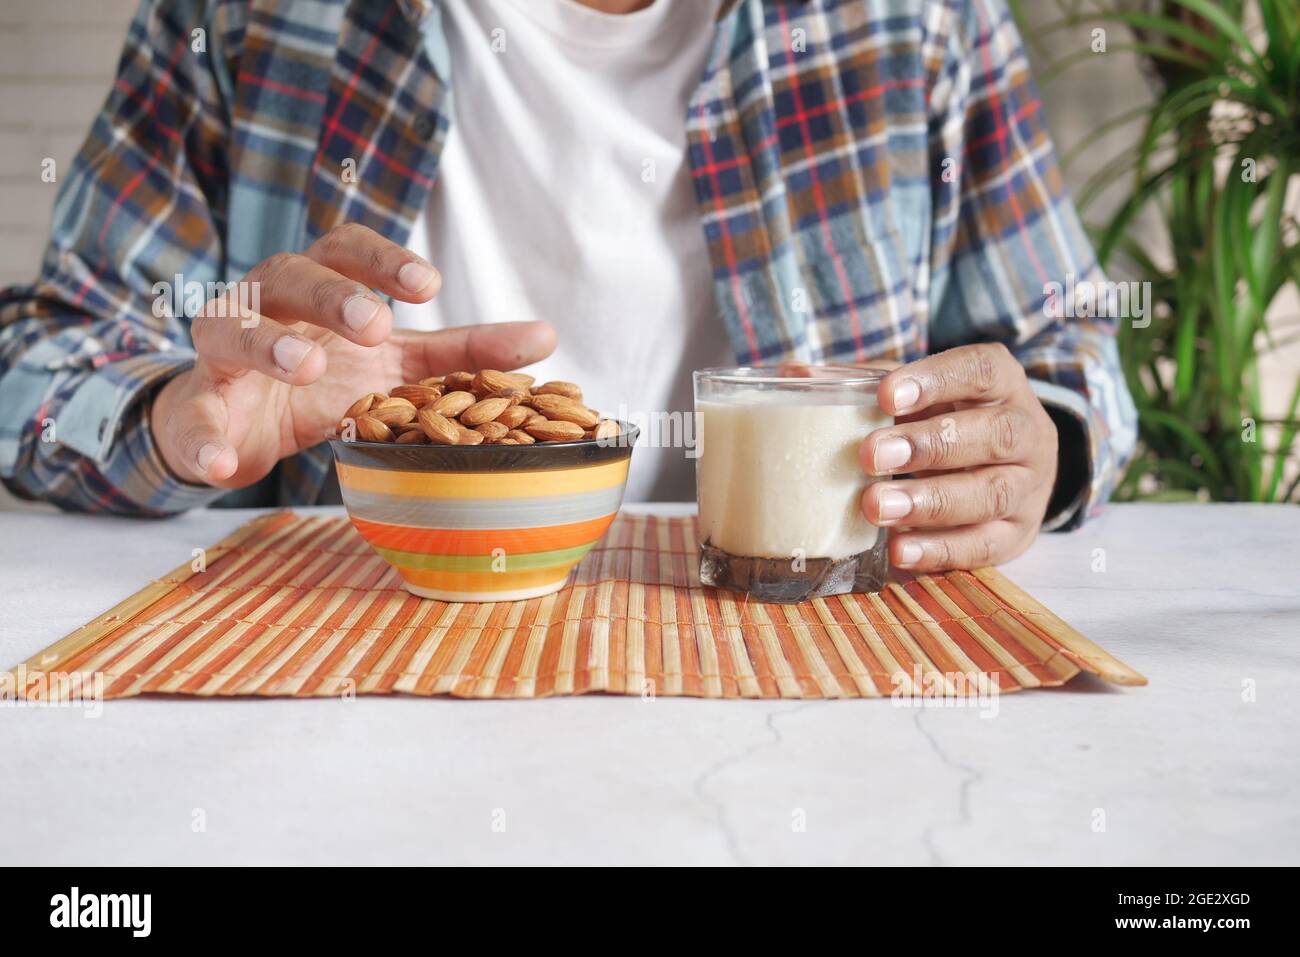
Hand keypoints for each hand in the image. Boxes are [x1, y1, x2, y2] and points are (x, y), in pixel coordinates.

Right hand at [151, 222, 556, 487]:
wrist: (239, 423)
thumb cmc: (325, 374)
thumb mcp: (396, 363)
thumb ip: (464, 351)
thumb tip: (547, 337)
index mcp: (318, 284)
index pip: (345, 248)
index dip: (383, 260)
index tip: (430, 285)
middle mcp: (266, 302)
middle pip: (289, 275)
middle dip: (332, 295)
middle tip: (375, 325)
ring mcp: (224, 353)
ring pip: (230, 327)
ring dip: (268, 343)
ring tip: (309, 369)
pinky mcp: (196, 405)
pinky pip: (193, 417)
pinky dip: (204, 441)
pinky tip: (223, 464)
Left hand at [859, 343, 1057, 570]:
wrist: (1007, 467)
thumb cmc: (947, 420)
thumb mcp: (919, 395)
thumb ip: (867, 384)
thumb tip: (796, 376)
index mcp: (1002, 383)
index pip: (980, 370)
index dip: (935, 380)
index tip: (884, 394)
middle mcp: (1028, 431)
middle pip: (994, 435)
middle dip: (930, 445)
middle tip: (871, 455)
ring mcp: (1028, 486)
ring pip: (991, 493)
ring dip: (931, 501)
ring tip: (876, 507)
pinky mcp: (1017, 535)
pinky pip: (985, 545)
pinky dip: (940, 549)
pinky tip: (899, 550)